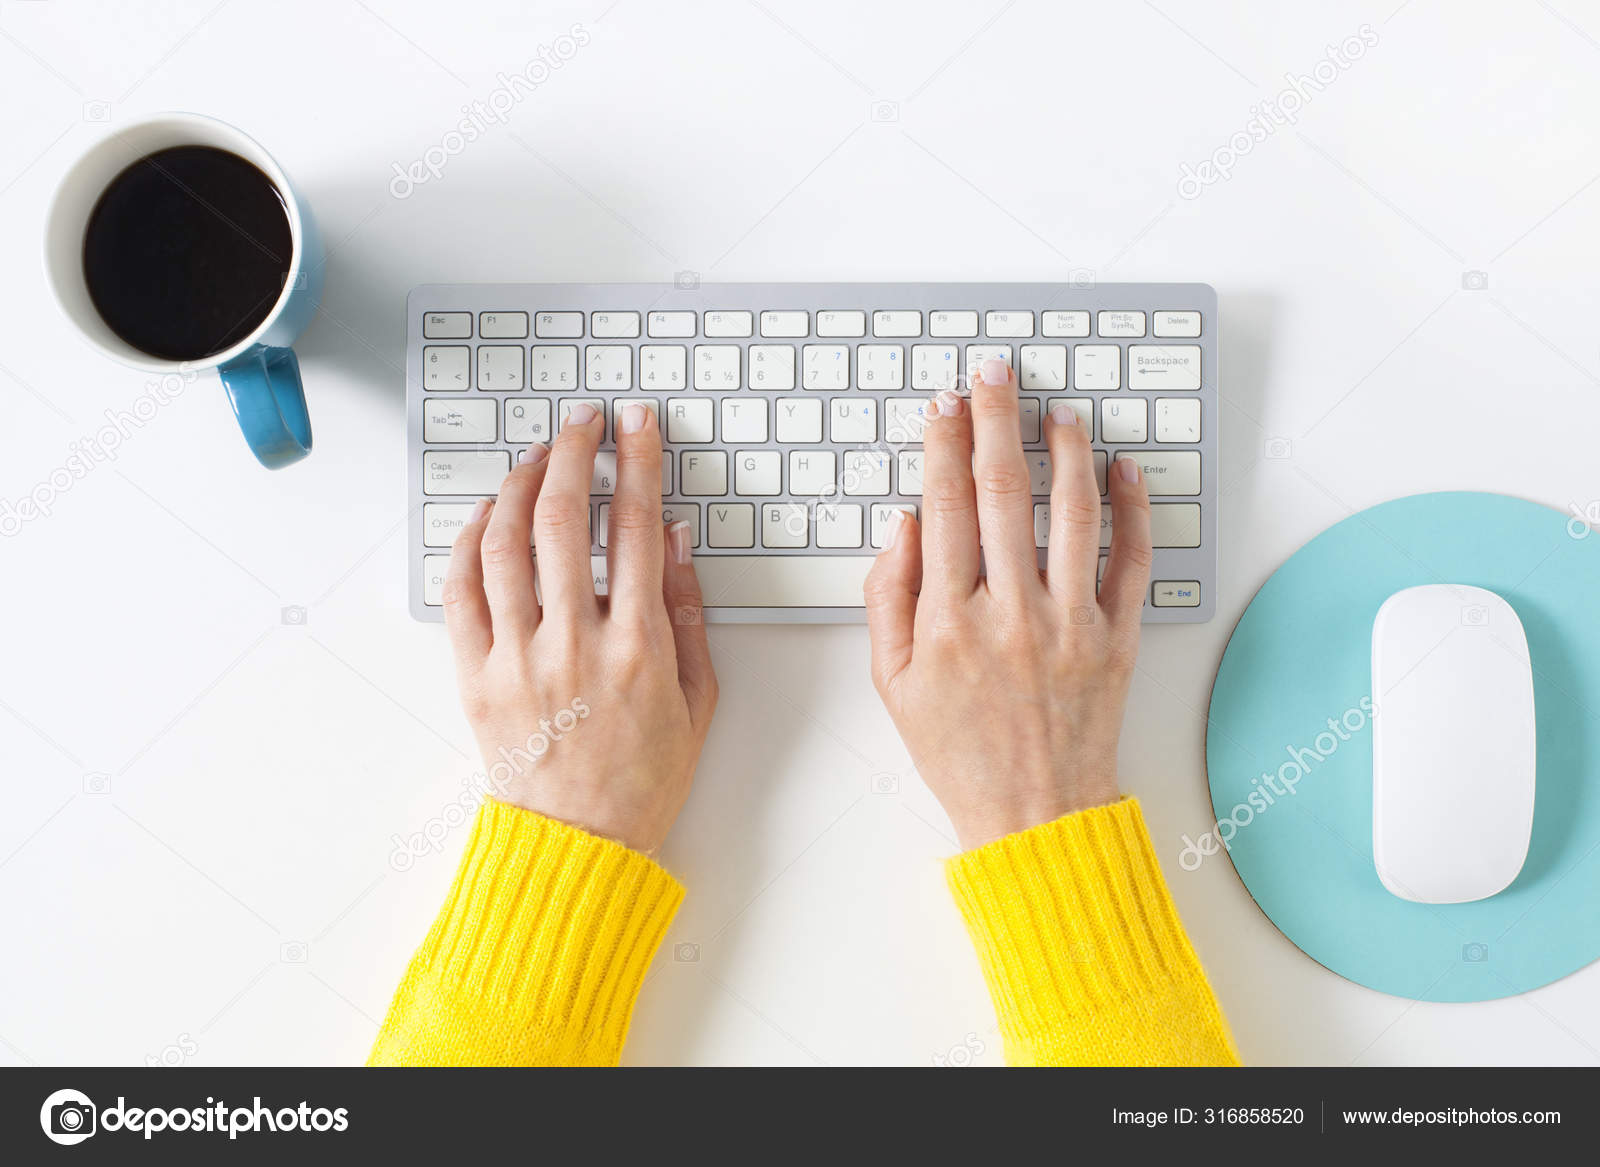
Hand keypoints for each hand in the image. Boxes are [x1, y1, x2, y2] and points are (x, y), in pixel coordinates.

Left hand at [442, 401, 716, 854]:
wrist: (579, 842)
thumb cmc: (642, 775)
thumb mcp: (697, 697)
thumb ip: (687, 612)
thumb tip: (673, 537)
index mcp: (636, 648)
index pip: (636, 528)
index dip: (638, 463)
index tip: (637, 425)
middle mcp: (573, 645)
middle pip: (564, 520)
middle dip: (574, 454)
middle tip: (582, 423)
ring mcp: (517, 659)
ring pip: (505, 544)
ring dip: (519, 485)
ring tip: (535, 457)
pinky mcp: (475, 676)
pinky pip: (461, 591)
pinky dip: (469, 541)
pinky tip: (486, 514)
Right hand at [863, 359, 1151, 849]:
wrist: (1034, 814)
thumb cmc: (957, 751)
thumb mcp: (891, 683)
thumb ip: (887, 597)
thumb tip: (903, 524)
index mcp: (949, 621)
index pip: (944, 506)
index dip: (942, 445)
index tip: (944, 406)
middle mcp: (1011, 613)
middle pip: (1002, 492)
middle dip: (997, 420)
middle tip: (996, 373)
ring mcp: (1071, 623)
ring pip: (1072, 514)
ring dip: (1065, 451)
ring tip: (1059, 412)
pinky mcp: (1117, 639)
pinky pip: (1131, 562)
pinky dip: (1132, 511)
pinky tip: (1124, 471)